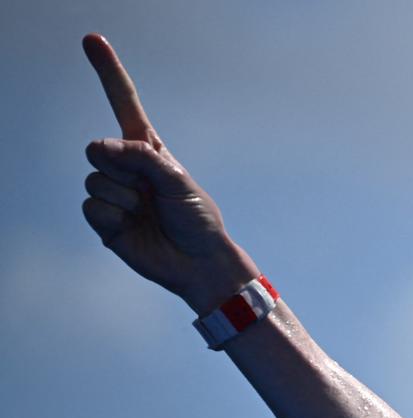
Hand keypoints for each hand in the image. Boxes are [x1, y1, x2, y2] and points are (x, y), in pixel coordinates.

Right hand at [80, 33, 257, 312]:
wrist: (199, 263)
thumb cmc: (197, 219)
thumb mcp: (178, 181)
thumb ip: (142, 158)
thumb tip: (99, 147)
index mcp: (148, 149)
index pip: (124, 104)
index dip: (108, 72)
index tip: (93, 39)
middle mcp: (125, 166)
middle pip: (97, 149)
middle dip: (122, 168)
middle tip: (149, 190)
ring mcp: (111, 192)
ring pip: (95, 181)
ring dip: (124, 198)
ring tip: (147, 212)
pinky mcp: (103, 219)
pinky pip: (92, 207)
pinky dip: (114, 218)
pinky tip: (133, 227)